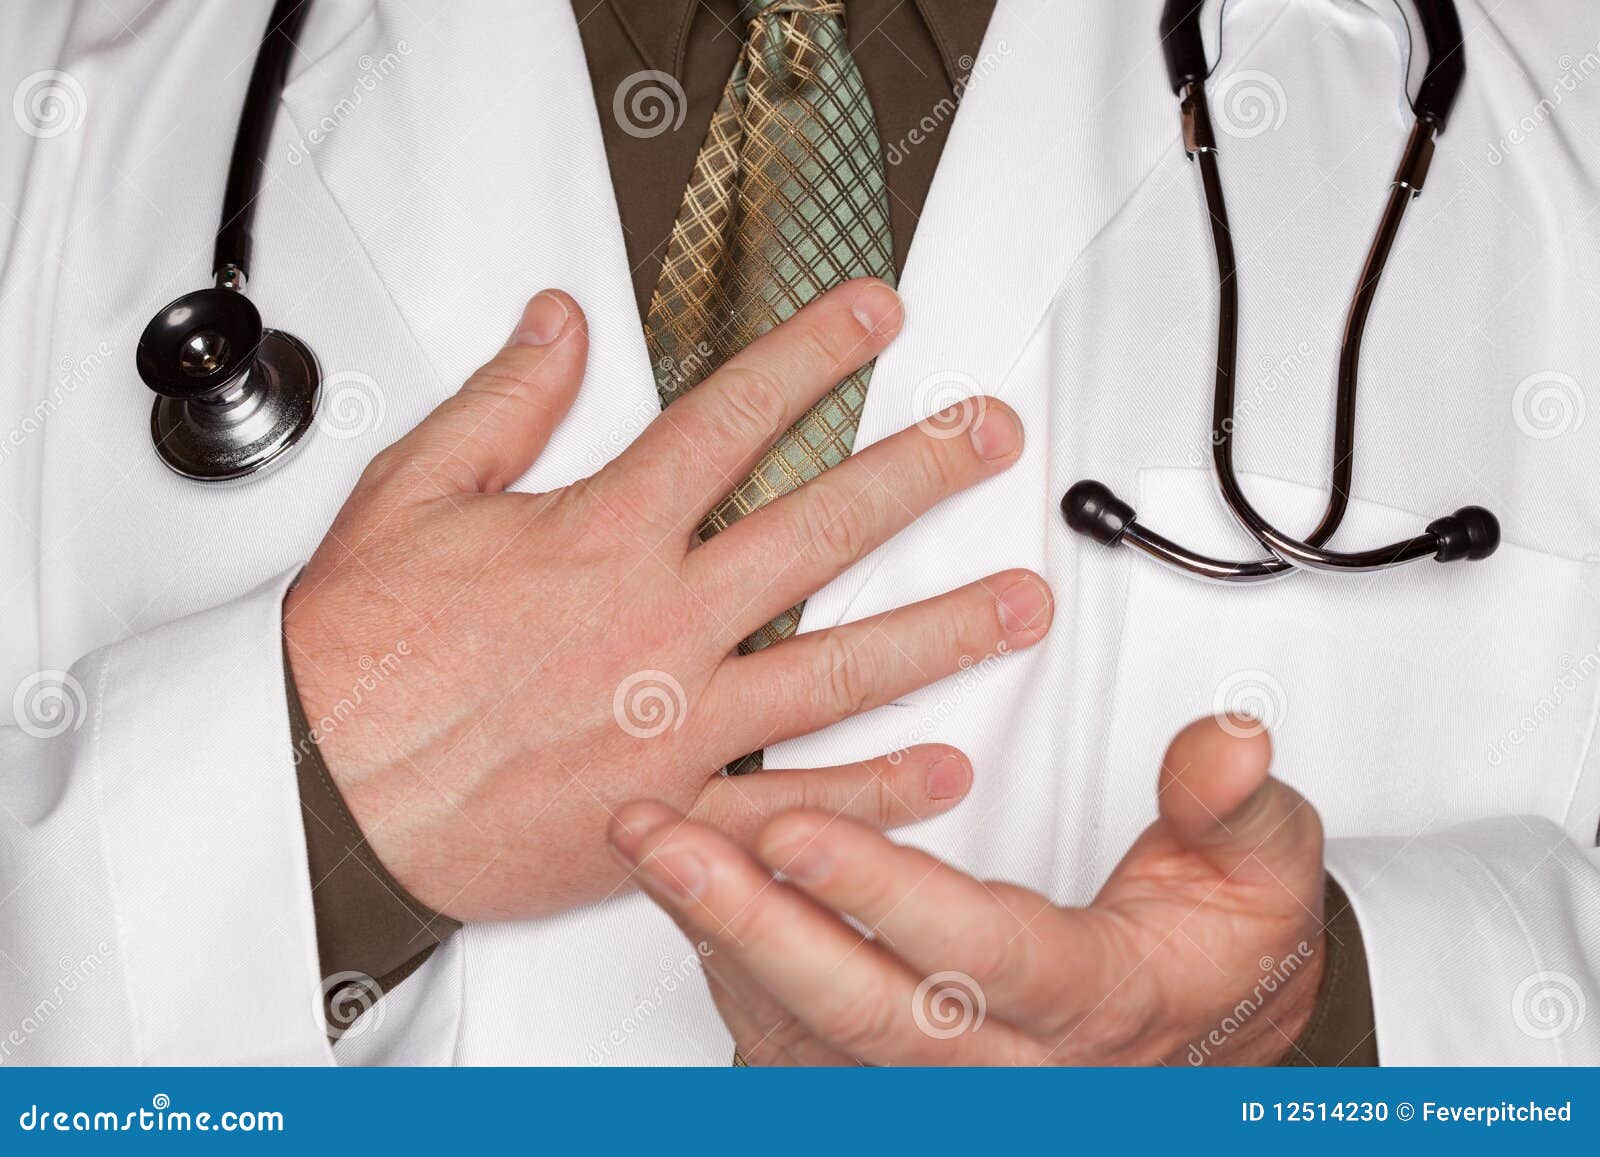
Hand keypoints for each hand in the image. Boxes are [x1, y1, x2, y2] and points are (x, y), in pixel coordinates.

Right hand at [284, 280, 1052, 922]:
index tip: (875, 318)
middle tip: (991, 439)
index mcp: (601, 534)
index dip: (814, 354)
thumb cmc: (358, 658)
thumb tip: (560, 327)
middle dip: (919, 472)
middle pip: (818, 528)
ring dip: (940, 631)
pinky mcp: (669, 815)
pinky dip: (875, 792)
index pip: (733, 418)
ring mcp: (674, 723)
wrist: (321, 794)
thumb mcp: (414, 493)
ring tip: (1018, 605)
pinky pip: (794, 804)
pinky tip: (944, 769)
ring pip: (838, 667)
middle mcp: (658, 623)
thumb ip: (506, 402)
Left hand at [612, 716, 1326, 1064]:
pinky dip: (731, 971)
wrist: (1202, 1035)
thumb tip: (1225, 738)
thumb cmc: (1217, 951)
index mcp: (1091, 1001)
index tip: (800, 831)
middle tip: (667, 839)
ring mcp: (940, 1081)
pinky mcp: (890, 1080)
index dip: (885, 895)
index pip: (977, 957)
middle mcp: (1004, 1063)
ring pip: (806, 1034)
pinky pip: (791, 1044)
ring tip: (651, 848)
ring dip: (719, 939)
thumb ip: (1235, 804)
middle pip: (860, 1012)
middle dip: (751, 922)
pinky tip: (688, 902)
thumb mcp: (1261, 871)